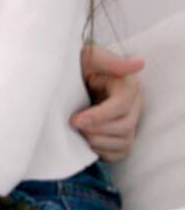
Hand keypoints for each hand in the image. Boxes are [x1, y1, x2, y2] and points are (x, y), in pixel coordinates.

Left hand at [71, 43, 144, 161]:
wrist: (69, 77)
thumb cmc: (80, 64)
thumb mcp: (89, 56)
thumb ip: (110, 61)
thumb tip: (139, 64)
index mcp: (128, 85)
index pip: (121, 106)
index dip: (98, 116)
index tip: (75, 120)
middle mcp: (134, 105)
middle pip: (124, 126)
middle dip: (96, 129)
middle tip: (73, 124)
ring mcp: (130, 121)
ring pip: (124, 142)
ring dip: (98, 142)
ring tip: (79, 133)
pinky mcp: (122, 136)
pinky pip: (120, 153)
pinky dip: (103, 152)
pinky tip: (86, 143)